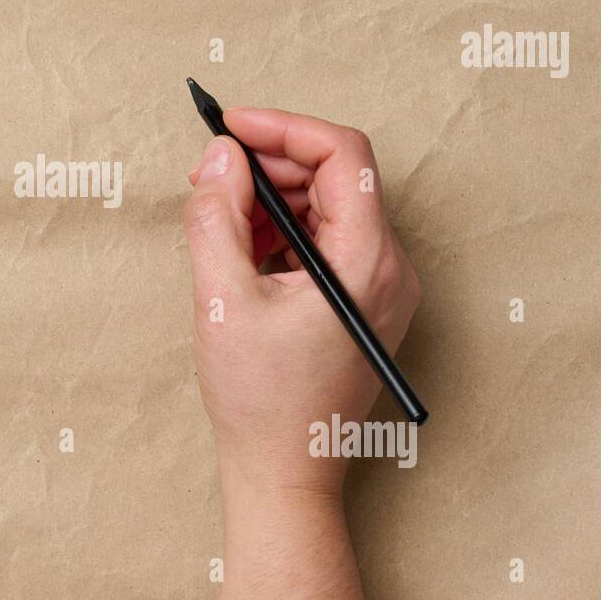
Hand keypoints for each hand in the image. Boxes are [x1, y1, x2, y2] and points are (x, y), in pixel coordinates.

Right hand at [182, 108, 420, 499]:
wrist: (285, 472)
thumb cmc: (261, 400)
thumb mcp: (222, 300)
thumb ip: (216, 218)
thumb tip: (219, 158)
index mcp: (368, 263)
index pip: (343, 154)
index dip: (283, 129)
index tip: (231, 126)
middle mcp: (388, 269)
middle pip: (339, 176)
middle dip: (272, 164)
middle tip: (212, 175)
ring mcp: (380, 288)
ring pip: (330, 207)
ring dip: (274, 198)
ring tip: (220, 217)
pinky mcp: (363, 304)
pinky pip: (328, 241)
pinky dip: (284, 232)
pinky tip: (243, 251)